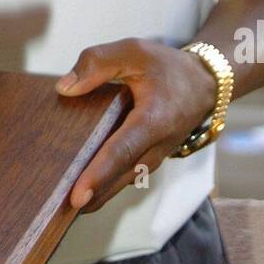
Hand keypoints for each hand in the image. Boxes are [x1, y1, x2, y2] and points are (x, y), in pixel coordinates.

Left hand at [56, 39, 218, 211]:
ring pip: (123, 181)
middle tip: (59, 212)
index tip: (77, 195)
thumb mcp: (133, 51)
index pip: (122, 151)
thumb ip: (97, 64)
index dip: (98, 173)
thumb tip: (64, 88)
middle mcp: (157, 146)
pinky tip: (83, 190)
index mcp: (154, 119)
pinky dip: (106, 186)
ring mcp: (156, 156)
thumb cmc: (167, 67)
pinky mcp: (151, 159)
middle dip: (92, 195)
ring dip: (97, 195)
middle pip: (120, 176)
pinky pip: (127, 176)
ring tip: (63, 210)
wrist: (204, 83)